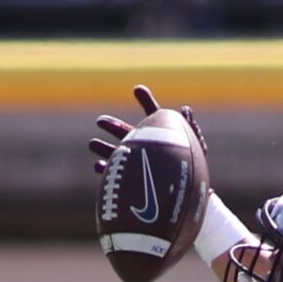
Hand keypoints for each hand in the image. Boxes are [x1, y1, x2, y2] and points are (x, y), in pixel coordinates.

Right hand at [87, 83, 204, 175]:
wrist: (188, 190)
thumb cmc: (190, 165)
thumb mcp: (190, 143)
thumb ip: (187, 126)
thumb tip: (184, 109)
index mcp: (157, 138)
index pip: (147, 120)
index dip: (144, 103)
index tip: (135, 91)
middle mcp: (146, 150)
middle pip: (126, 136)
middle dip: (112, 128)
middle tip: (99, 120)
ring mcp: (138, 166)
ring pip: (118, 155)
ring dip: (104, 149)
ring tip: (92, 144)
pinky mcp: (133, 183)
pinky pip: (117, 176)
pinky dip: (107, 170)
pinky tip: (98, 165)